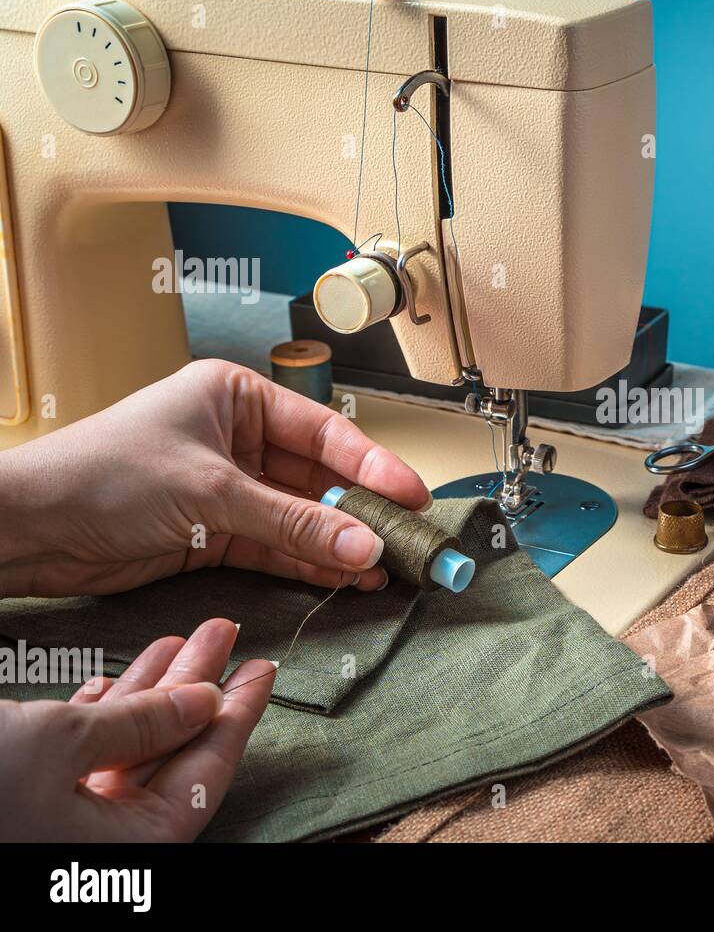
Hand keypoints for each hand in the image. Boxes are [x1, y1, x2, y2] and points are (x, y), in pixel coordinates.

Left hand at [0, 359, 429, 597]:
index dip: (372, 465)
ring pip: (302, 517)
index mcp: (235, 398)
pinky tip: (346, 578)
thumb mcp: (210, 493)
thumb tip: (363, 546)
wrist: (28, 528)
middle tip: (408, 538)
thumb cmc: (101, 476)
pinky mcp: (214, 534)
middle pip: (318, 477)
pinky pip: (277, 547)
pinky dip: (310, 565)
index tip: (412, 495)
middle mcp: (236, 439)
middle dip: (362, 512)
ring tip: (388, 568)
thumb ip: (293, 523)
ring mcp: (227, 489)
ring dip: (340, 544)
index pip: (322, 431)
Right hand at [0, 619, 271, 840]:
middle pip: (168, 756)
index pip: (203, 776)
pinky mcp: (21, 794)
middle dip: (196, 688)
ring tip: (176, 638)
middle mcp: (96, 838)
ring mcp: (58, 818)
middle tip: (222, 633)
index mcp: (123, 845)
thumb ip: (141, 724)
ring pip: (122, 747)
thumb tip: (205, 702)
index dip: (237, 716)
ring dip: (148, 690)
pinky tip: (111, 678)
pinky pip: (76, 754)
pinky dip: (99, 714)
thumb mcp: (64, 742)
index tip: (261, 670)